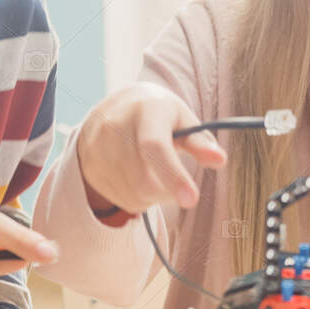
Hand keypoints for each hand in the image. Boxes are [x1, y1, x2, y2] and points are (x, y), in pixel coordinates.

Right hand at [76, 82, 225, 218]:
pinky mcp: (89, 166)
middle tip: (180, 184)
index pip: (154, 146)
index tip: (192, 199)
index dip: (173, 175)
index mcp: (146, 108)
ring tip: (158, 174)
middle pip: (143, 179)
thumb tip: (219, 160)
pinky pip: (121, 198)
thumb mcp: (181, 119)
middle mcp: (115, 125)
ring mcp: (97, 147)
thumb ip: (199, 140)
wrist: (113, 108)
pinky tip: (141, 178)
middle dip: (167, 190)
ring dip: (154, 195)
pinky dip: (139, 197)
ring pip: (133, 193)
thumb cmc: (157, 115)